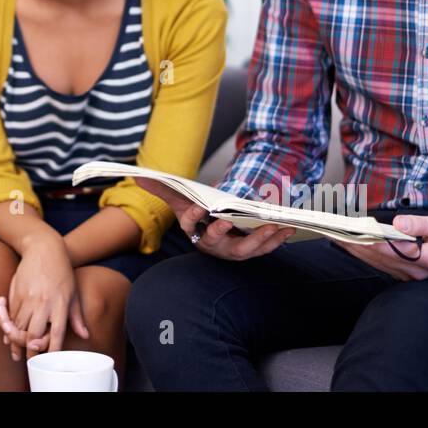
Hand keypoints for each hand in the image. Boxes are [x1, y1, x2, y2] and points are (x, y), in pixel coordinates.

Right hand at [0, 232, 87, 360]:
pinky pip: (11, 315)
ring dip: (15, 341)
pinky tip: (9, 334)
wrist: (43, 248)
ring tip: (15, 353)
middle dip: (29, 350)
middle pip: (33, 334)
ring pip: (18, 326)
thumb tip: (86, 335)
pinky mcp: (16, 292)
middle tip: (28, 361)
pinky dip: (9, 326)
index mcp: (60, 304)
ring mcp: (28, 297)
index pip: (56, 333)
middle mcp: (43, 302)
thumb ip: (77, 316)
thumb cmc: (62, 270)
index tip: (49, 360)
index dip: (52, 349)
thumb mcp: (73, 292)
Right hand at [136, 178, 294, 261]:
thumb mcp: (182, 199)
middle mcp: (213, 245)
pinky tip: (288, 229)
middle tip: (230, 221)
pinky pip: (265, 248)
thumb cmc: (199, 212)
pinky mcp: (251, 251)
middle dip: (224, 233)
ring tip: (272, 226)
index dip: (193, 216)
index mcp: (194, 231)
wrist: (218, 226)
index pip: (190, 225)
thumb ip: (163, 188)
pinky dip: (277, 240)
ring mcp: (233, 250)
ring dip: (260, 239)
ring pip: (246, 250)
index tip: (200, 206)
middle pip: (218, 242)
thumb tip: (138, 176)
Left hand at [335, 213, 427, 280]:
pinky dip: (369, 255)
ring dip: (358, 251)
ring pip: (379, 264)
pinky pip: (385, 265)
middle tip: (333, 233)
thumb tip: (398, 222)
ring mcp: (413, 276)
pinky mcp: (411, 273)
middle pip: (379, 259)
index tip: (348, 232)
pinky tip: (355, 245)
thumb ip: (422, 224)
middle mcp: (417, 272)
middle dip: (355, 246)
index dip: (367, 241)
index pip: (390, 251)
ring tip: (337, 237)